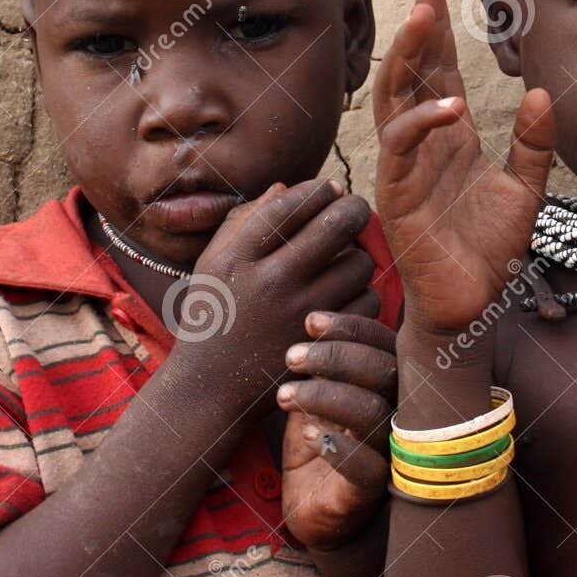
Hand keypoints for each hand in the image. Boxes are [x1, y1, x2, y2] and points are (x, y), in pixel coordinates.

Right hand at [171, 180, 380, 422]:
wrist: (210, 389)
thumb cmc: (214, 316)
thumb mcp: (213, 265)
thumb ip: (243, 222)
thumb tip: (287, 187)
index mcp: (238, 258)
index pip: (290, 204)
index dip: (319, 189)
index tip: (330, 188)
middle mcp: (269, 282)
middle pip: (336, 224)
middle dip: (353, 208)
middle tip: (353, 209)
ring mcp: (300, 314)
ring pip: (359, 263)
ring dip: (358, 255)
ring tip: (344, 259)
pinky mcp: (324, 343)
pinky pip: (367, 303)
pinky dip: (362, 295)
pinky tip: (346, 296)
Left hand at [276, 312, 396, 548]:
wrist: (313, 508)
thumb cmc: (319, 441)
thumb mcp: (315, 394)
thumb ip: (319, 363)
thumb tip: (305, 316)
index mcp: (390, 384)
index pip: (384, 343)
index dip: (351, 327)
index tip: (310, 321)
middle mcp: (399, 414)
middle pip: (385, 372)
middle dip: (335, 357)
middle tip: (292, 357)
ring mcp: (391, 454)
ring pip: (374, 414)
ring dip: (326, 397)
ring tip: (285, 395)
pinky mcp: (373, 492)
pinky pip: (367, 469)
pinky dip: (339, 448)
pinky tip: (311, 435)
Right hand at [373, 0, 555, 331]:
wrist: (472, 307)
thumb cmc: (490, 251)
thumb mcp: (527, 190)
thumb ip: (535, 143)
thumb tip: (544, 92)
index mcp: (449, 137)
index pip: (439, 69)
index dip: (439, 27)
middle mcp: (422, 144)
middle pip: (411, 71)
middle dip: (418, 26)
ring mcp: (405, 167)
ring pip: (395, 99)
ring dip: (408, 58)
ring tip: (425, 18)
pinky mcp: (397, 196)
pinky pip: (400, 149)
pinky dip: (421, 122)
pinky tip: (449, 105)